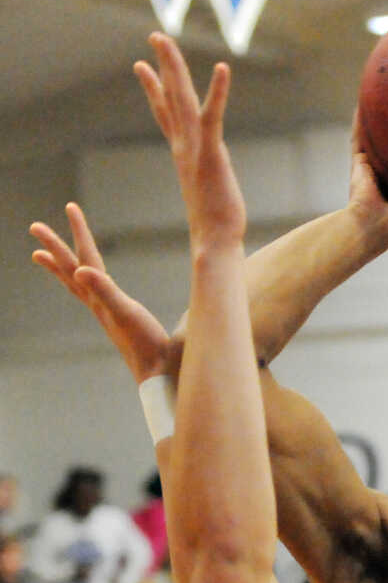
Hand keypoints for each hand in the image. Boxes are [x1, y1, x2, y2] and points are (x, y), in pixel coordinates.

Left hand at [30, 203, 175, 383]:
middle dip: (56, 246)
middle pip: (71, 269)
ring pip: (77, 283)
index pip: (85, 258)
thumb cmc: (145, 345)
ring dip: (61, 267)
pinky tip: (90, 284)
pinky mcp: (116, 321)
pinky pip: (93, 295)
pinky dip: (87, 284)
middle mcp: (98, 303)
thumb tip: (81, 270)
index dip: (78, 232)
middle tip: (35, 227)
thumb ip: (104, 291)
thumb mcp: (125, 313)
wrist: (157, 376)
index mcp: (100, 298)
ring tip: (41, 257)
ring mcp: (105, 313)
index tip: (71, 206)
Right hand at [134, 33, 245, 251]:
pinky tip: (223, 68)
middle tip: (154, 37)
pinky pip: (213, 115)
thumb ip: (205, 190)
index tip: (142, 67)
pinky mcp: (212, 154)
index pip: (166, 115)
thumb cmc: (215, 230)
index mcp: (183, 155)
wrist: (214, 245)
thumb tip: (206, 195)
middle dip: (162, 66)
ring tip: (163, 39)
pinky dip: (218, 91)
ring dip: (174, 67)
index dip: (154, 89)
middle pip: (170, 98)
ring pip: (182, 99)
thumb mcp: (207, 198)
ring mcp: (195, 149)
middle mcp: (185, 147)